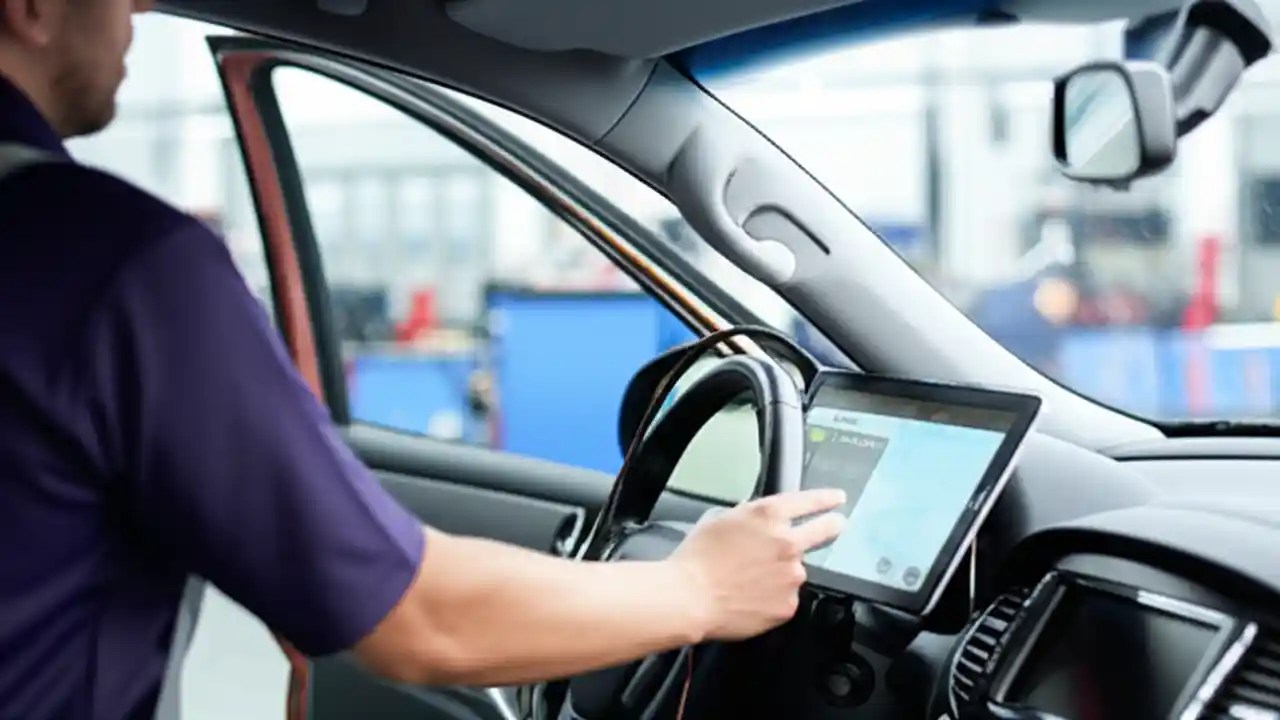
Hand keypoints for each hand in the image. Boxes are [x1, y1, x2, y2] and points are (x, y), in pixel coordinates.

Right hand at [669, 489, 846, 641]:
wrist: (690, 598)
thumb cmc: (697, 559)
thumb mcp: (719, 520)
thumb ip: (747, 517)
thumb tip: (757, 523)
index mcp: (768, 515)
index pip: (809, 501)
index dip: (826, 498)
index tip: (837, 498)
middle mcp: (787, 542)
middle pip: (825, 530)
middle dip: (833, 525)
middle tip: (836, 525)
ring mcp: (791, 575)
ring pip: (796, 569)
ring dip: (784, 572)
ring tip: (750, 581)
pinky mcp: (789, 604)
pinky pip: (786, 597)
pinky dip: (774, 597)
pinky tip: (751, 599)